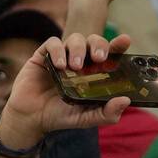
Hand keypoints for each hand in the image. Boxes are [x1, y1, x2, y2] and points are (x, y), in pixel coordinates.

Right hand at [0, 33, 132, 147]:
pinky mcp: (43, 55)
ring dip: (78, 49)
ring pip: (75, 39)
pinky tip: (60, 65)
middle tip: (99, 58)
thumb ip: (107, 113)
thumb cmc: (61, 116)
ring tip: (75, 66)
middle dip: (99, 45)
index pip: (110, 54)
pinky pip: (53, 43)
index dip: (118, 45)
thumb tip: (126, 101)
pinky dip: (58, 51)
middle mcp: (80, 60)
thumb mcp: (87, 118)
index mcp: (94, 72)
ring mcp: (62, 56)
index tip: (125, 40)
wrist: (31, 119)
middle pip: (94, 41)